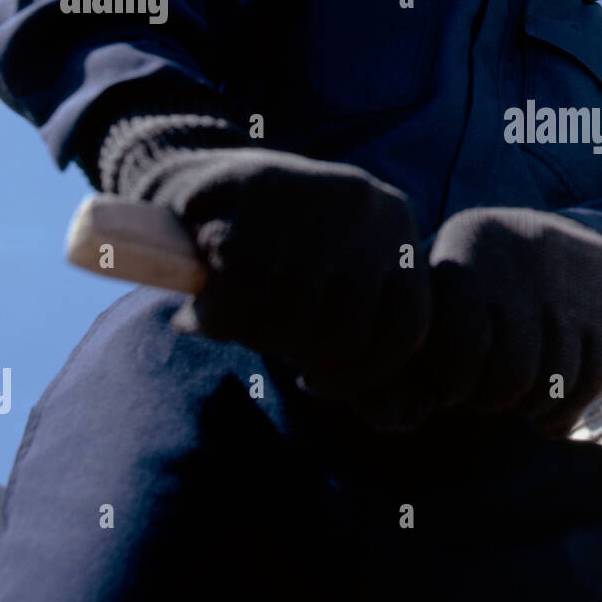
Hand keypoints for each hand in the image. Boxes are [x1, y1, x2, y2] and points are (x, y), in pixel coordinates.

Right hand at [132, 144, 431, 399]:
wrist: (194, 184)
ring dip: (252, 334)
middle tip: (261, 333)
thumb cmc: (271, 257)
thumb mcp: (329, 290)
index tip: (315, 382)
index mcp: (397, 226)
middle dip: (295, 351)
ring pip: (293, 317)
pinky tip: (201, 314)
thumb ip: (364, 349)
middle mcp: (367, 206)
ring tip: (232, 317)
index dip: (361, 373)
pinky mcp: (254, 192)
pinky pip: (241, 294)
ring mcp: (314, 194)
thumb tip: (405, 417)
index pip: (407, 326)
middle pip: (346, 331)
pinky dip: (218, 319)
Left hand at [367, 207, 601, 438]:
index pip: (460, 347)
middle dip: (492, 400)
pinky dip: (563, 415)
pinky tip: (548, 418)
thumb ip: (421, 336)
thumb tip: (407, 408)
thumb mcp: (448, 282)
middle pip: (509, 372)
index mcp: (470, 250)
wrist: (576, 239)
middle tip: (487, 398)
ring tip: (516, 402)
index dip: (454, 383)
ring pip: (551, 384)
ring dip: (529, 408)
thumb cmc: (487, 280)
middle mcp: (525, 264)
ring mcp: (574, 290)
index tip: (453, 390)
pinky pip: (587, 387)